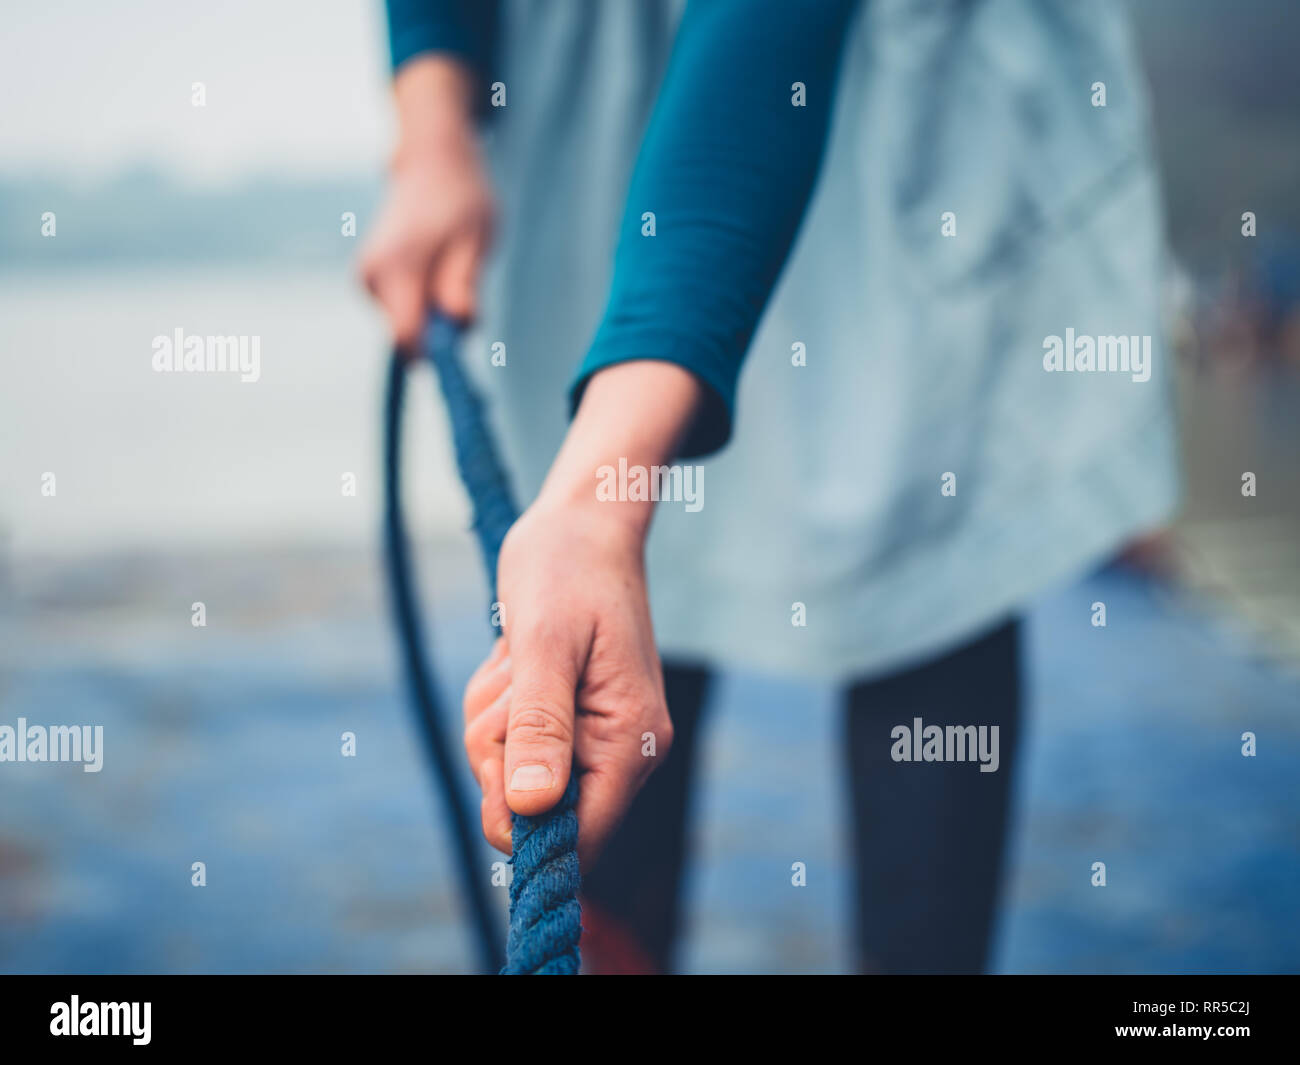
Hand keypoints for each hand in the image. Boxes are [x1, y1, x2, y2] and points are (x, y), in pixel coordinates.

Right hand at [359, 56, 494, 348]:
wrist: (431, 161)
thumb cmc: (461, 198)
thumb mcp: (476, 241)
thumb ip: (463, 285)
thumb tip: (457, 325)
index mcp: (396, 267)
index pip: (408, 339)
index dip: (438, 354)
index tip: (463, 342)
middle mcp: (371, 276)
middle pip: (408, 337)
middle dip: (441, 331)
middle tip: (466, 290)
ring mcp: (366, 279)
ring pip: (406, 326)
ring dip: (436, 314)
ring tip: (452, 268)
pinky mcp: (370, 281)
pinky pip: (403, 312)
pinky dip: (425, 303)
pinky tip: (435, 268)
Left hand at [462, 500, 671, 867]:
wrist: (580, 523)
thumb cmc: (568, 569)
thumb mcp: (545, 642)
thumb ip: (540, 726)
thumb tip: (533, 809)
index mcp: (632, 739)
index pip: (582, 838)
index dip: (526, 825)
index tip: (497, 755)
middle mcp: (622, 750)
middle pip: (534, 812)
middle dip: (499, 753)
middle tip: (510, 683)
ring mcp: (594, 737)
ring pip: (509, 778)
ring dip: (491, 722)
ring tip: (515, 660)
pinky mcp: (566, 722)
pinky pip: (506, 746)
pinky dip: (494, 709)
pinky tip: (513, 662)